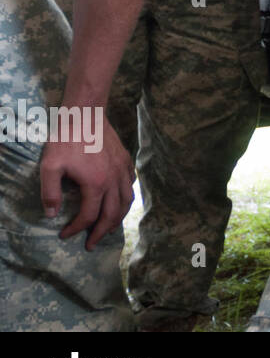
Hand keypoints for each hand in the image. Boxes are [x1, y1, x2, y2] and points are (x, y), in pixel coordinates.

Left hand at [39, 121, 134, 250]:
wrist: (85, 112)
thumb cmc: (66, 138)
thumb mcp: (50, 166)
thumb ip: (51, 193)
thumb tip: (52, 215)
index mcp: (96, 184)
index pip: (88, 215)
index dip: (76, 229)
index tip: (64, 235)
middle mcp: (113, 180)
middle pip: (113, 214)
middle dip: (101, 232)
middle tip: (91, 244)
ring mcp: (122, 169)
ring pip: (127, 201)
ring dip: (118, 218)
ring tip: (108, 227)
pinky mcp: (125, 160)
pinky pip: (131, 184)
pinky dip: (127, 197)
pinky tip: (120, 199)